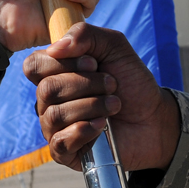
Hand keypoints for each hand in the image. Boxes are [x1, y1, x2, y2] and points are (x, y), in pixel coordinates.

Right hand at [26, 22, 179, 171]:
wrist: (154, 117)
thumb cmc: (132, 82)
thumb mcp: (114, 47)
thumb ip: (85, 34)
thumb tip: (55, 48)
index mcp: (55, 74)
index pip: (34, 66)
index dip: (62, 63)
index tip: (93, 63)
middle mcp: (49, 101)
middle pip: (46, 89)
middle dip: (85, 84)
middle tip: (112, 85)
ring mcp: (55, 128)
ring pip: (55, 115)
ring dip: (91, 106)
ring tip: (115, 105)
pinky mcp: (66, 152)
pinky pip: (59, 142)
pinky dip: (83, 131)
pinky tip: (103, 125)